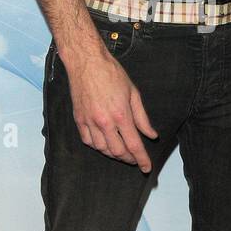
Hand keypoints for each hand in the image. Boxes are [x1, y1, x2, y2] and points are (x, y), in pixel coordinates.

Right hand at [67, 51, 158, 171]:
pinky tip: (105, 144)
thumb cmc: (112, 74)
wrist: (86, 62)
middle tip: (136, 159)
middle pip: (118, 152)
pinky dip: (98, 147)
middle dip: (129, 159)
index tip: (147, 168)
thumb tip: (151, 135)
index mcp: (121, 115)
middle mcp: (104, 122)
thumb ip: (142, 118)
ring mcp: (89, 122)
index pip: (134, 145)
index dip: (142, 160)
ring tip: (122, 153)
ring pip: (102, 149)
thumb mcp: (133, 93)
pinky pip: (88, 141)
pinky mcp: (79, 119)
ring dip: (114, 155)